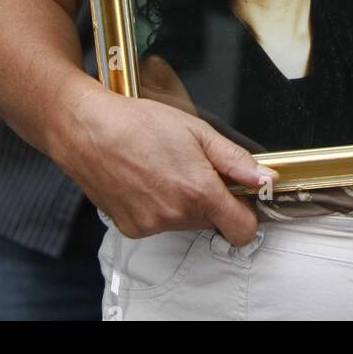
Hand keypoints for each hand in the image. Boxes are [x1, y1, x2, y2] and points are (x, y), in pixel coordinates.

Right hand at [53, 81, 276, 246]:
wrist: (87, 131)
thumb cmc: (138, 123)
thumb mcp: (196, 130)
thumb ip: (235, 159)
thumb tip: (265, 178)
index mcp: (199, 191)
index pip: (242, 230)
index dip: (246, 213)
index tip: (240, 197)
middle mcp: (176, 216)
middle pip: (212, 222)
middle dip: (210, 198)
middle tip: (192, 165)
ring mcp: (152, 226)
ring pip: (185, 222)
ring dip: (183, 202)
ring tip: (164, 167)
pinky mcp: (131, 229)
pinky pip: (159, 223)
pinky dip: (158, 206)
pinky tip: (145, 179)